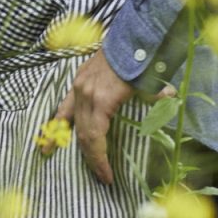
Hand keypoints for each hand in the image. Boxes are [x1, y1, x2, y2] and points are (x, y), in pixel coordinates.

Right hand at [52, 49, 174, 184]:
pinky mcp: (77, 83)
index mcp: (102, 101)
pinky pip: (63, 109)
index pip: (95, 138)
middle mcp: (85, 96)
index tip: (107, 177)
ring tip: (65, 164)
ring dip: (73, 145)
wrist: (127, 40)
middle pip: (83, 135)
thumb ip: (157, 96)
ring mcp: (79, 89)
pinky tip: (46, 142)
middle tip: (101, 176)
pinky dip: (56, 125)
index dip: (99, 160)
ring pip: (72, 124)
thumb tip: (172, 97)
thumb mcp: (149, 84)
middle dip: (91, 158)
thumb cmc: (138, 64)